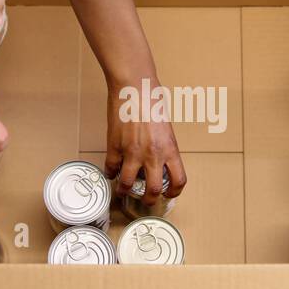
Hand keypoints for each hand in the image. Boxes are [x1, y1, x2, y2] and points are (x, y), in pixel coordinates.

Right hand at [105, 77, 186, 205]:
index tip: (169, 193)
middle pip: (152, 190)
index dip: (174, 192)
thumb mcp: (166, 128)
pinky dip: (110, 173)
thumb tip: (159, 161)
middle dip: (148, 199)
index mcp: (170, 149)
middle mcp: (152, 155)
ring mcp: (132, 152)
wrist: (134, 88)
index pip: (178, 180)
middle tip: (145, 199)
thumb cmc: (153, 102)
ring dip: (124, 190)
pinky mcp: (115, 147)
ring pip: (127, 184)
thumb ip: (164, 147)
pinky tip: (111, 172)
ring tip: (123, 190)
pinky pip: (111, 168)